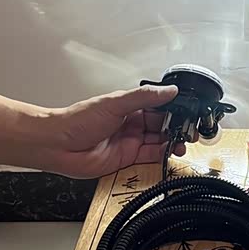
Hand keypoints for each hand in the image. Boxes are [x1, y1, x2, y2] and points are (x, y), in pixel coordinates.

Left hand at [41, 84, 185, 178]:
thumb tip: (168, 91)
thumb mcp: (115, 103)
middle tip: (190, 130)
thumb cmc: (77, 121)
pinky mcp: (127, 159)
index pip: (159, 105)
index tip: (189, 111)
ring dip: (173, 142)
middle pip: (162, 125)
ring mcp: (130, 141)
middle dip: (178, 127)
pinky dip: (163, 156)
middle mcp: (131, 123)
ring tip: (184, 143)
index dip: (175, 108)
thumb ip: (144, 97)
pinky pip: (150, 157)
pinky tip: (170, 153)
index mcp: (129, 106)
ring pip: (159, 142)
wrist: (58, 146)